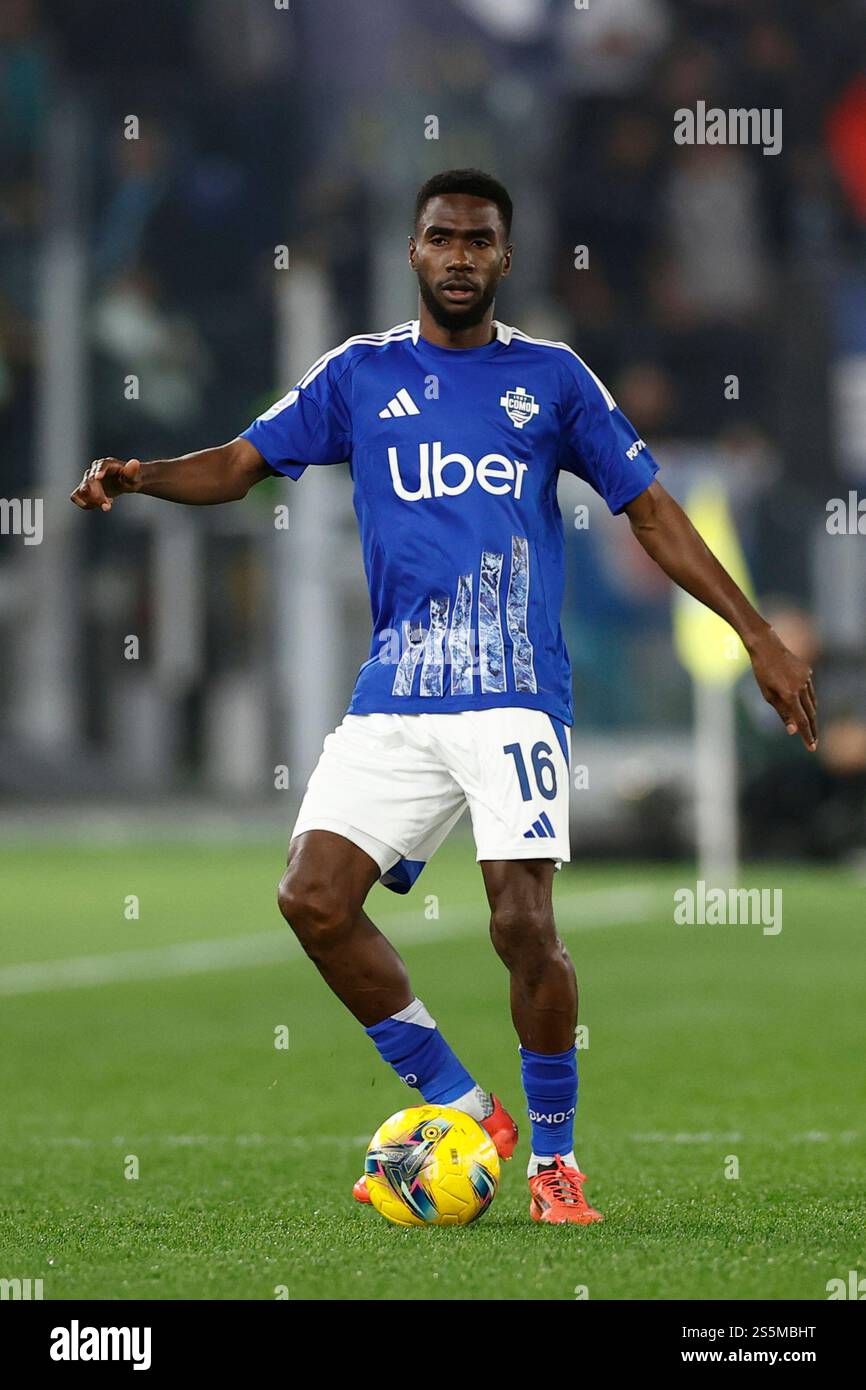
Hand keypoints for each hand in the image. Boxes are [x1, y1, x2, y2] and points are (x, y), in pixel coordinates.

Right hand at [70, 457, 141, 511]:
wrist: (125, 482)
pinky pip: (76, 497)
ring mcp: (87, 479)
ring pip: (81, 490)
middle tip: (108, 507)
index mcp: (106, 464)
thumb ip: (132, 471)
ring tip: (106, 506)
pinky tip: (99, 505)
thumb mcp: (133, 476)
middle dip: (97, 495)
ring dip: (90, 501)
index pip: (100, 465)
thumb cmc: (130, 478)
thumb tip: (134, 462)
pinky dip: (86, 504)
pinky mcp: (84, 489)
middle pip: (89, 481)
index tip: (97, 477)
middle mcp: (94, 470)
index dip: (98, 471)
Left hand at [748, 626, 817, 750]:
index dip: (807, 736)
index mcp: (789, 695)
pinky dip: (807, 699)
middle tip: (814, 743)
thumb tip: (793, 731)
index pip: (802, 721)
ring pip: (812, 702)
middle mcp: (801, 687)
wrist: (767, 647)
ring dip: (811, 715)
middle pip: (811, 714)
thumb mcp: (768, 695)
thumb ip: (782, 713)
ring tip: (809, 727)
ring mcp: (806, 679)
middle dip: (812, 730)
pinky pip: (810, 690)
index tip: (811, 747)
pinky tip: (804, 704)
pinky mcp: (808, 672)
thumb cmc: (762, 672)